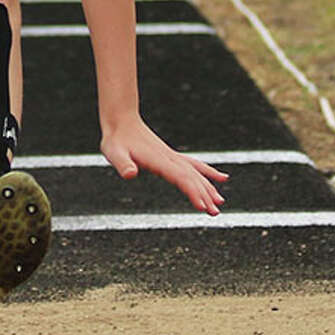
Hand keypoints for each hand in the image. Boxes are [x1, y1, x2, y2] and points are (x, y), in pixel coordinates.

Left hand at [101, 113, 228, 214]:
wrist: (121, 121)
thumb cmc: (116, 139)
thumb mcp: (113, 152)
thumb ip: (122, 164)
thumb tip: (130, 174)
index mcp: (158, 160)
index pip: (180, 177)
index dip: (192, 192)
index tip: (203, 207)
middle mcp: (169, 158)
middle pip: (191, 177)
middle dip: (204, 194)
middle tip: (215, 213)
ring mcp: (172, 156)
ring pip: (195, 172)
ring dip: (208, 187)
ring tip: (220, 202)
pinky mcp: (171, 156)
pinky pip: (194, 165)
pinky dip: (208, 172)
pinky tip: (221, 178)